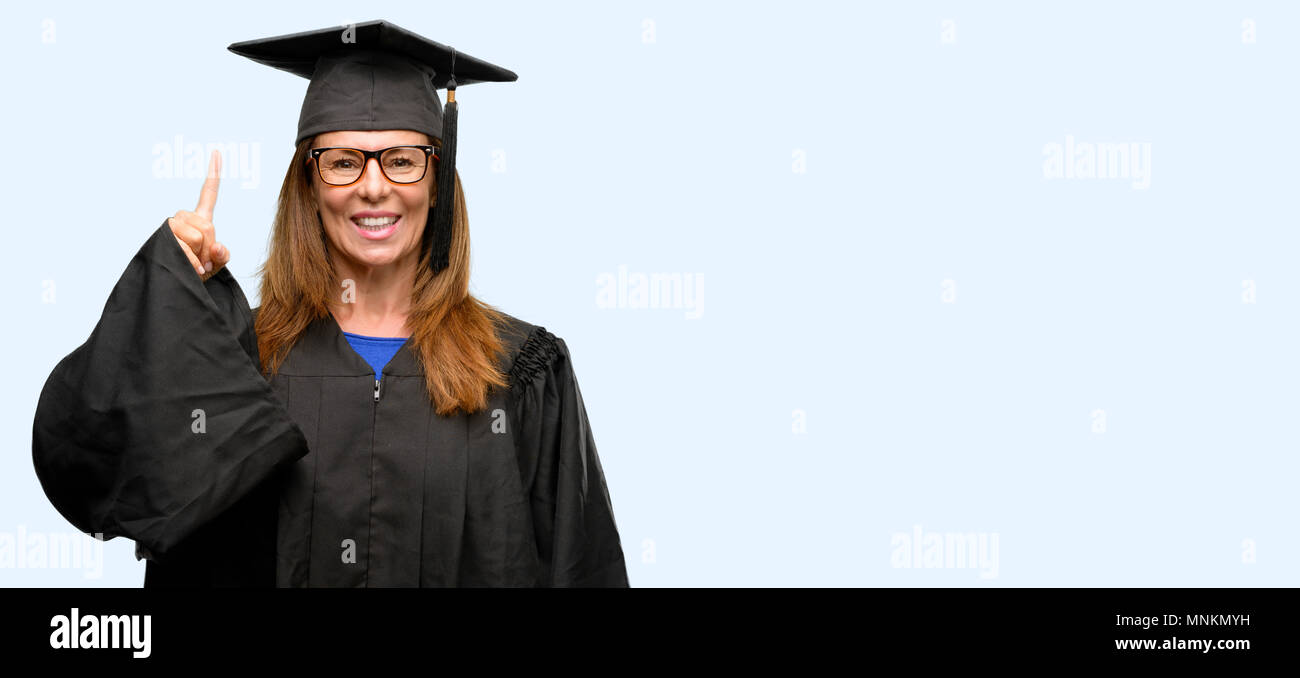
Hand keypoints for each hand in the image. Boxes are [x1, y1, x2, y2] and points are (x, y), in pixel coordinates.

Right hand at [168, 151, 229, 281]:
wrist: (180, 288)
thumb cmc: (199, 273)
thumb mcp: (217, 264)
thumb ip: (223, 255)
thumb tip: (216, 246)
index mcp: (199, 219)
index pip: (208, 194)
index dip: (213, 174)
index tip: (216, 152)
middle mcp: (182, 218)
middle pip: (208, 226)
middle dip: (210, 248)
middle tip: (204, 261)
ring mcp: (171, 228)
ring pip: (197, 236)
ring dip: (200, 256)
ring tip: (196, 265)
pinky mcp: (163, 239)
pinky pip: (184, 247)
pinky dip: (192, 262)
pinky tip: (194, 270)